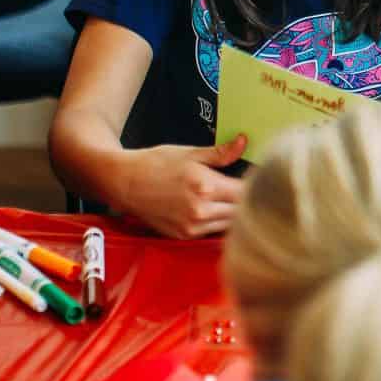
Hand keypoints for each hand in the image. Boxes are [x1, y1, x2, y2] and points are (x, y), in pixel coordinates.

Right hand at [115, 133, 249, 237]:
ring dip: (234, 213)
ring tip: (229, 198)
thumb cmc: (154, 164)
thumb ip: (221, 153)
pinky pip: (212, 232)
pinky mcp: (184, 236)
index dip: (254, 184)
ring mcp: (192, 227)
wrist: (124, 183)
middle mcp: (200, 211)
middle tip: (245, 188)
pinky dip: (219, 222)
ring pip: (229, 224)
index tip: (256, 177)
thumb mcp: (190, 153)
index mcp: (205, 187)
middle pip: (241, 211)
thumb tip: (243, 143)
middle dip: (246, 200)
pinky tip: (215, 209)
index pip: (246, 192)